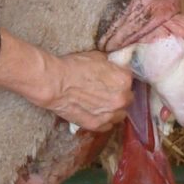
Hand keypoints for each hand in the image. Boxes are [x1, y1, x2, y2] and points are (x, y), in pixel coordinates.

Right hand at [0, 28, 132, 132]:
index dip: (120, 80)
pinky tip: (96, 114)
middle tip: (106, 92)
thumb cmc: (73, 67)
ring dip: (114, 110)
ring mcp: (109, 114)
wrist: (54, 83)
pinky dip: (104, 120)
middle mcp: (121, 98)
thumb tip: (115, 67)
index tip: (112, 81)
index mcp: (124, 79)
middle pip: (128, 99)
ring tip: (102, 105)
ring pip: (120, 114)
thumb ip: (111, 66)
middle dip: (119, 95)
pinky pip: (108, 125)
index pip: (129, 81)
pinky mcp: (96, 125)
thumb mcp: (98, 57)